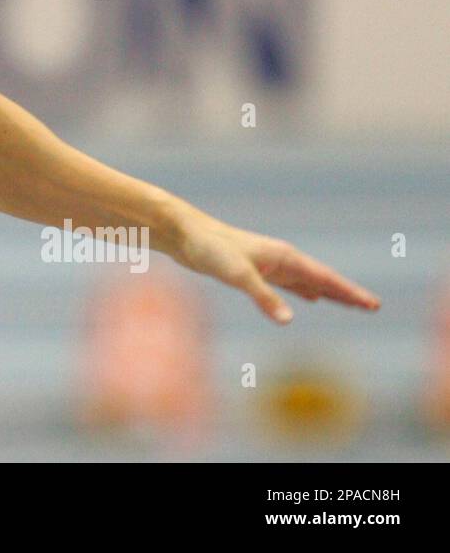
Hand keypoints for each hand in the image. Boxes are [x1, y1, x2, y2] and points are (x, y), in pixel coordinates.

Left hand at [173, 215, 380, 324]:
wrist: (184, 235)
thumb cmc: (210, 249)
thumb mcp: (238, 275)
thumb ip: (264, 297)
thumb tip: (289, 321)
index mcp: (284, 257)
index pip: (325, 278)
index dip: (349, 293)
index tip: (373, 305)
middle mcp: (281, 259)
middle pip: (322, 279)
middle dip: (347, 294)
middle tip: (372, 307)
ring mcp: (268, 264)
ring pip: (307, 282)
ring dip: (330, 293)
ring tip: (350, 304)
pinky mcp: (254, 271)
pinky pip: (290, 284)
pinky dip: (305, 292)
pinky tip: (311, 298)